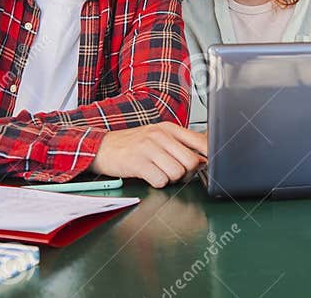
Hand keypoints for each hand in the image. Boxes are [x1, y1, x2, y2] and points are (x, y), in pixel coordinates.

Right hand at [89, 122, 207, 187]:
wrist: (101, 147)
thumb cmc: (132, 144)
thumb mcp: (157, 137)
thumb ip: (180, 145)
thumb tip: (203, 159)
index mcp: (169, 128)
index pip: (200, 141)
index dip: (209, 156)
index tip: (209, 165)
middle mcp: (160, 135)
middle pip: (191, 161)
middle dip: (187, 173)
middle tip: (176, 173)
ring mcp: (148, 148)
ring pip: (177, 173)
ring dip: (171, 179)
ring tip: (160, 172)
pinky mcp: (138, 163)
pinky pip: (160, 180)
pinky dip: (158, 183)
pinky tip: (150, 176)